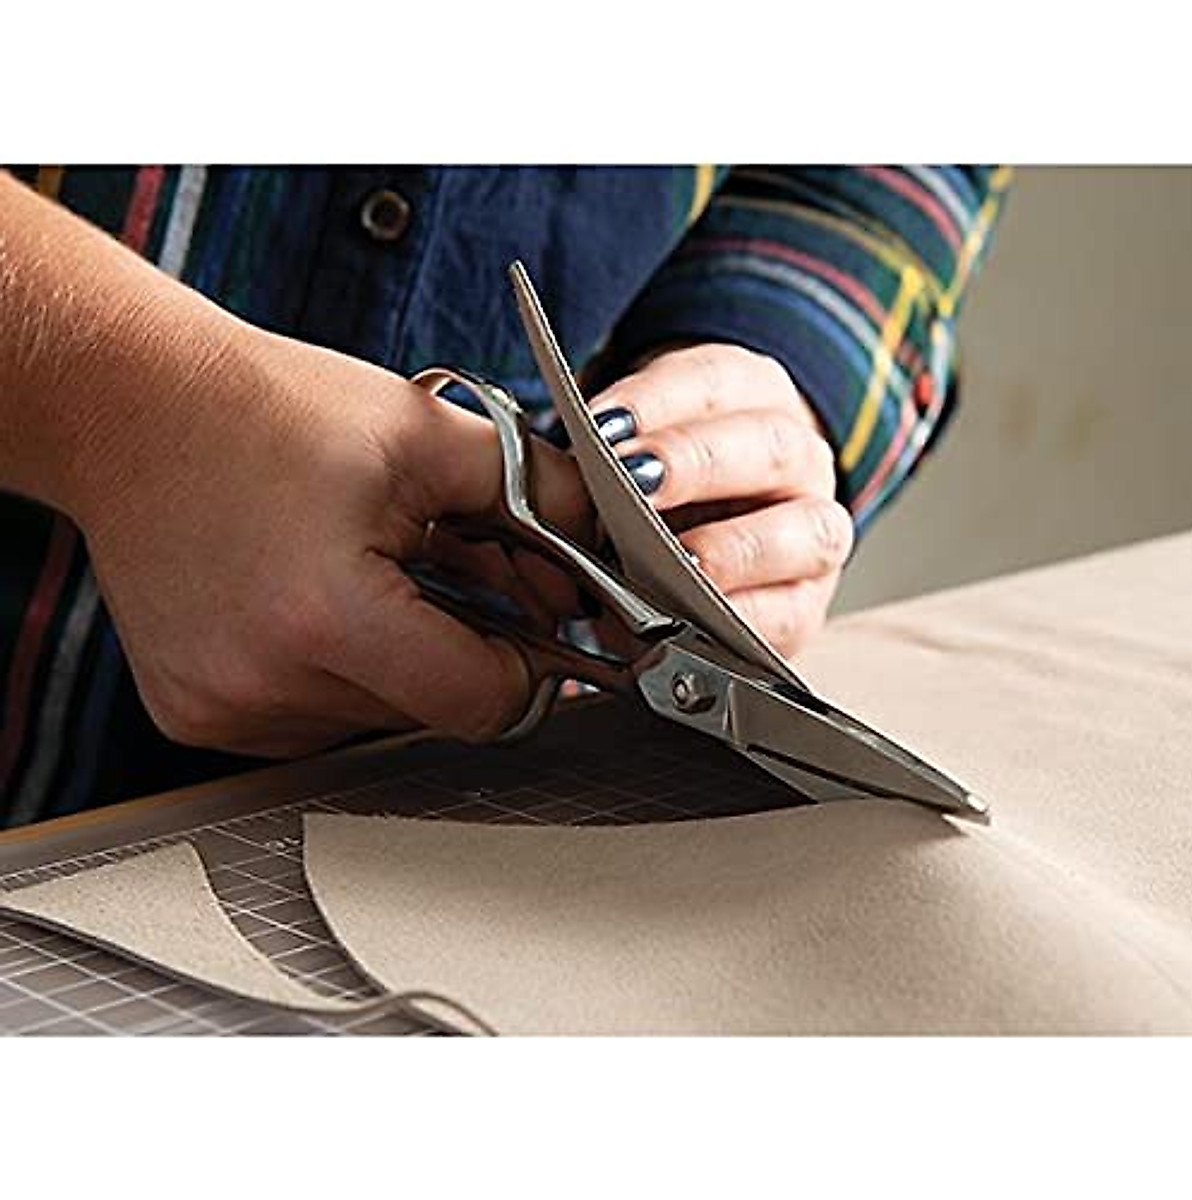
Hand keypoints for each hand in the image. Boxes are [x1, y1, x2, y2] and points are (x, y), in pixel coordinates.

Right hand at [72, 313, 590, 757]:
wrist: (130, 407)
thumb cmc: (266, 410)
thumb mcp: (424, 434)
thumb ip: (540, 492)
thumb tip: (614, 546)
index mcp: (329, 616)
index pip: (484, 703)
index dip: (528, 663)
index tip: (533, 623)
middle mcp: (264, 684)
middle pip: (433, 712)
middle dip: (464, 648)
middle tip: (449, 570)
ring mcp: (221, 711)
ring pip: (376, 720)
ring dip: (400, 661)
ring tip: (377, 575)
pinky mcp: (194, 717)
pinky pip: (314, 719)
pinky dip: (340, 672)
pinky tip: (323, 602)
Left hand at [589, 344, 853, 660]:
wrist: (713, 544)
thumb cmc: (663, 492)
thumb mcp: (631, 455)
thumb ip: (600, 462)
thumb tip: (551, 491)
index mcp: (750, 396)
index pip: (712, 380)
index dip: (657, 401)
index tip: (603, 427)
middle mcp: (796, 459)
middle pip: (767, 446)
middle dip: (697, 462)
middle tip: (634, 483)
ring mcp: (812, 534)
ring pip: (806, 529)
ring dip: (734, 547)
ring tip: (676, 563)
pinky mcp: (804, 604)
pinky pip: (790, 611)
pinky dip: (745, 617)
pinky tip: (697, 621)